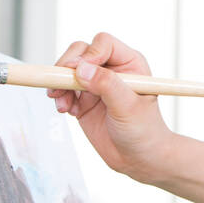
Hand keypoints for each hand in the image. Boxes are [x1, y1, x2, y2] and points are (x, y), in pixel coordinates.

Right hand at [48, 32, 172, 183]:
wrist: (138, 159)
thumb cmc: (144, 131)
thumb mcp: (127, 107)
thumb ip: (106, 85)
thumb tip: (82, 69)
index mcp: (130, 63)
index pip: (104, 44)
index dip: (89, 54)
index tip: (79, 72)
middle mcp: (111, 69)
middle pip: (80, 51)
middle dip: (67, 67)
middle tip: (60, 85)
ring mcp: (95, 83)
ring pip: (67, 69)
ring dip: (59, 84)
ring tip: (64, 104)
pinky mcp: (83, 98)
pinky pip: (63, 88)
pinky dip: (59, 97)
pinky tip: (67, 111)